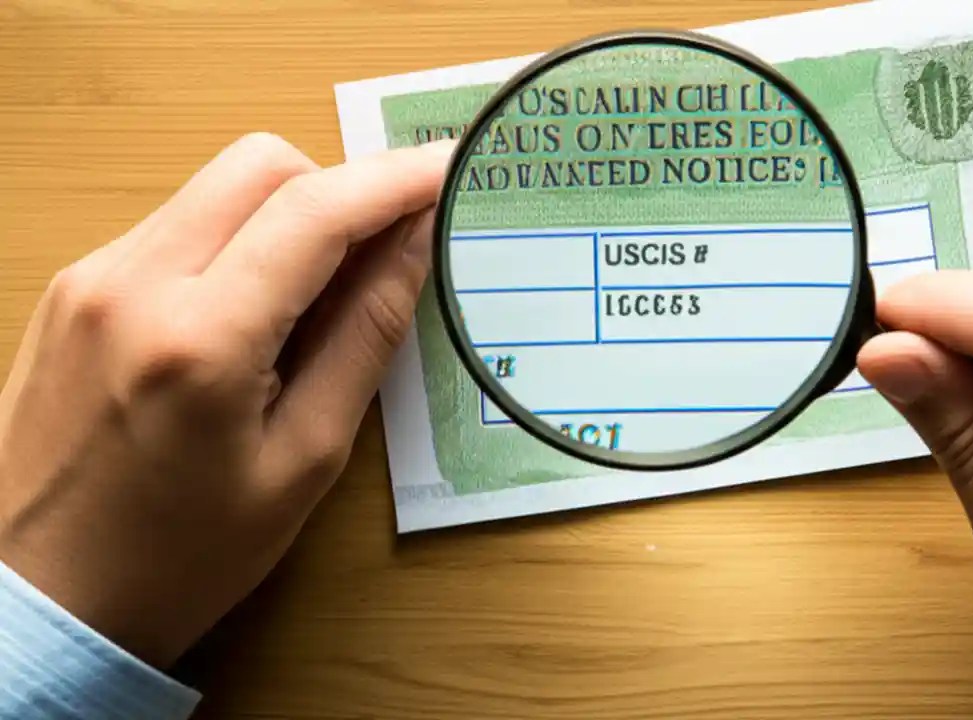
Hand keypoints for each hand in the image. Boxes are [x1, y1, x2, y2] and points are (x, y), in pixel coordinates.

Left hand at [0, 133, 454, 667]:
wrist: (39, 597)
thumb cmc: (181, 556)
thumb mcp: (304, 460)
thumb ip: (366, 336)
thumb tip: (415, 243)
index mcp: (199, 340)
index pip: (316, 211)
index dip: (397, 179)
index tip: (453, 166)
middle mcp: (132, 283)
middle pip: (262, 165)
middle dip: (339, 189)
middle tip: (383, 252)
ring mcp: (90, 277)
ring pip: (217, 187)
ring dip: (287, 216)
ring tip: (313, 303)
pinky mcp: (73, 287)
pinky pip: (178, 224)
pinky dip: (236, 243)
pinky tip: (250, 316)